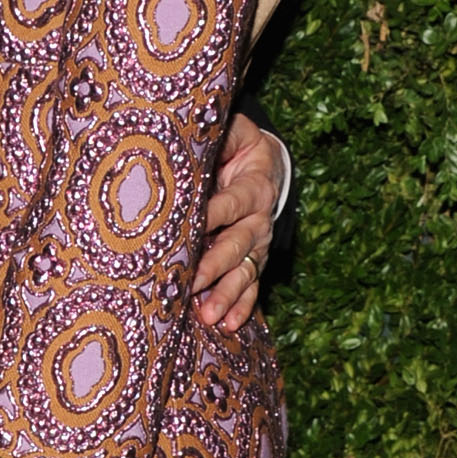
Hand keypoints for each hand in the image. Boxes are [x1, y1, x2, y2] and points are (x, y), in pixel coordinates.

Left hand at [194, 113, 286, 331]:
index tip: (190, 228)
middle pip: (237, 244)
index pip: (231, 203)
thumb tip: (195, 136)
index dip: (212, 215)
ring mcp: (257, 244)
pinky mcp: (254, 260)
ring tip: (208, 315)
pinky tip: (228, 324)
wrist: (265, 165)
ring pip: (244, 271)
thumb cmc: (238, 147)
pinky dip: (241, 307)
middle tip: (192, 282)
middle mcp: (258, 219)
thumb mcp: (234, 132)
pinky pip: (251, 287)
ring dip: (227, 294)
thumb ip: (220, 135)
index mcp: (253, 187)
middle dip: (214, 266)